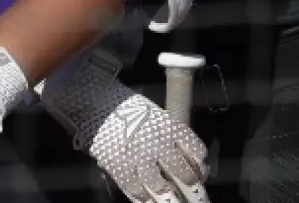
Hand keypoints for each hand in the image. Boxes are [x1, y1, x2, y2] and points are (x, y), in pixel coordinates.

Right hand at [40, 56, 208, 202]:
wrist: (97, 104)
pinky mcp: (122, 170)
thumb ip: (171, 136)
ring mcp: (141, 160)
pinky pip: (138, 193)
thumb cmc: (127, 108)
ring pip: (163, 188)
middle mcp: (160, 145)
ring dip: (172, 200)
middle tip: (198, 199)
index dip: (201, 166)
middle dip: (193, 189)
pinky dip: (146, 201)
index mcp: (170, 128)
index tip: (201, 174)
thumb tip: (185, 157)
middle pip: (184, 173)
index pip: (196, 151)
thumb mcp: (156, 117)